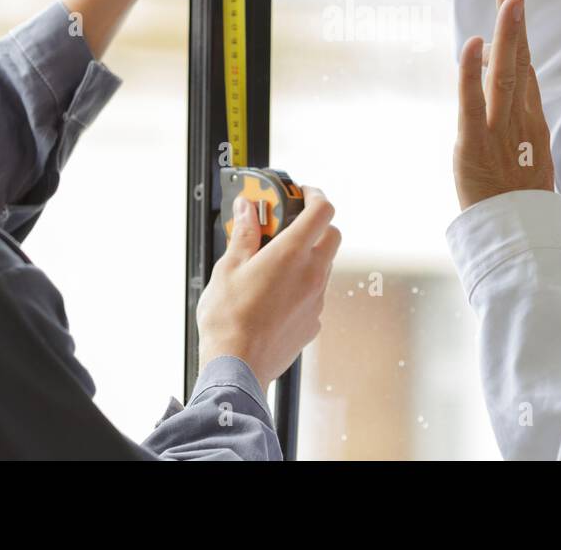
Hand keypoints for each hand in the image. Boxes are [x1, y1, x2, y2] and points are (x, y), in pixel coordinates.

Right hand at [196, 186, 341, 392]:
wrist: (237, 367)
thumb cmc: (228, 319)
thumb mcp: (228, 268)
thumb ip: (243, 234)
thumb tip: (246, 209)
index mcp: (292, 254)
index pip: (322, 210)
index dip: (314, 195)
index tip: (301, 193)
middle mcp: (312, 274)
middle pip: (332, 235)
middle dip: (315, 224)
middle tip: (288, 226)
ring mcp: (316, 300)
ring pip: (324, 265)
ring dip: (308, 256)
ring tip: (275, 263)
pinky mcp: (313, 322)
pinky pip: (316, 293)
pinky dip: (303, 285)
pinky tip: (276, 294)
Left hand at [454, 0, 554, 209]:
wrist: (519, 240)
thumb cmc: (517, 200)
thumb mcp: (523, 154)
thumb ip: (518, 115)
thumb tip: (511, 74)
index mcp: (530, 120)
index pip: (525, 66)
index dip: (518, 30)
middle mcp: (519, 118)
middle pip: (520, 58)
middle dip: (515, 16)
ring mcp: (499, 130)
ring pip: (506, 73)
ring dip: (507, 32)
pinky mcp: (474, 145)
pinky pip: (473, 104)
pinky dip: (473, 74)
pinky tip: (474, 45)